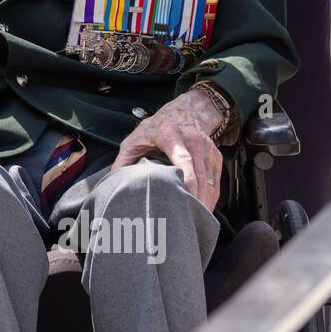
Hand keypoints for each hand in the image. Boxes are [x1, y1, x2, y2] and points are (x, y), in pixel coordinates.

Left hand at [112, 88, 223, 212]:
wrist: (186, 111)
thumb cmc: (156, 128)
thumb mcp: (135, 139)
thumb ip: (124, 160)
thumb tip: (115, 182)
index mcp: (170, 134)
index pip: (182, 158)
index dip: (185, 179)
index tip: (183, 198)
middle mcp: (192, 140)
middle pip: (198, 175)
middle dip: (194, 199)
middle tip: (186, 220)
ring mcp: (207, 149)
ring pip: (209, 182)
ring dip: (203, 203)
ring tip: (193, 220)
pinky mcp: (215, 157)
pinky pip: (215, 183)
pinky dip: (210, 199)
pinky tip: (201, 211)